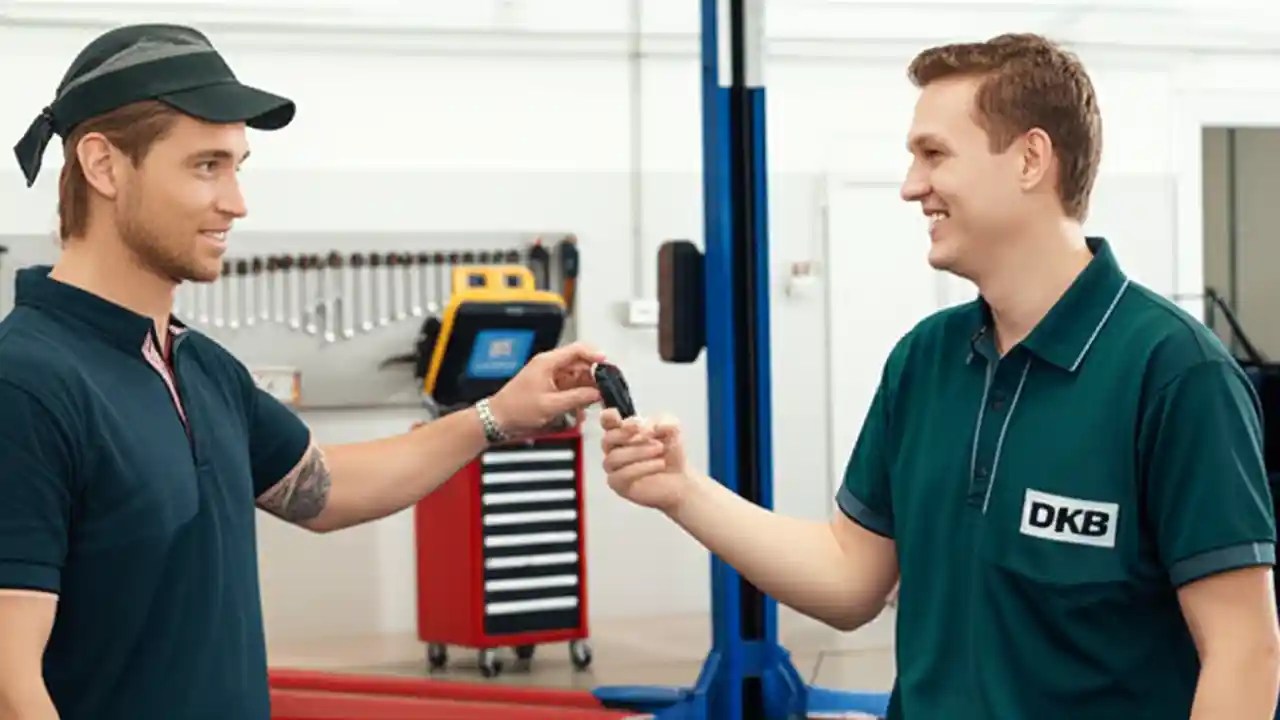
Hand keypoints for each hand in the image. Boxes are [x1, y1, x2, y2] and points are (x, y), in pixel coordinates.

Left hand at [487, 341, 604, 438]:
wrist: (497, 419)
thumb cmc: (516, 408)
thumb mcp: (551, 405)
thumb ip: (577, 398)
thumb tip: (597, 393)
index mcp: (547, 362)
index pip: (577, 350)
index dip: (595, 355)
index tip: (607, 365)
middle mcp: (549, 366)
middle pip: (580, 364)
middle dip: (593, 377)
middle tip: (604, 388)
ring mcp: (550, 377)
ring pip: (576, 377)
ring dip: (586, 389)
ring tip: (591, 401)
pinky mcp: (549, 387)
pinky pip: (569, 388)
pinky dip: (577, 396)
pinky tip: (579, 408)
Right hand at [600, 408, 691, 514]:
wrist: (681, 478)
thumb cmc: (670, 452)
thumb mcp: (672, 429)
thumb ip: (662, 421)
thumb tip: (648, 426)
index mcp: (623, 431)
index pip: (607, 422)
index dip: (608, 418)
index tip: (616, 416)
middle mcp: (615, 448)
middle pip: (607, 439)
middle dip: (626, 434)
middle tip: (649, 434)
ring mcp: (614, 468)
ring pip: (614, 457)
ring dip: (639, 451)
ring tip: (660, 449)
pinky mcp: (618, 484)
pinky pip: (621, 475)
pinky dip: (641, 468)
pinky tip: (659, 464)